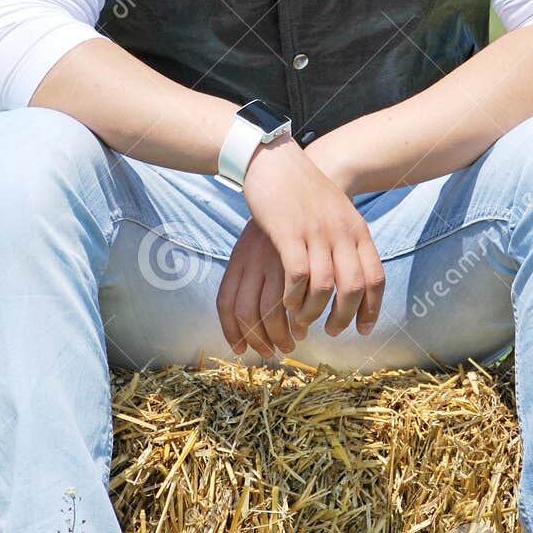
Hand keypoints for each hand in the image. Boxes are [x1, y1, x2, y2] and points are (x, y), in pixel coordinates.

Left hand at [215, 217, 300, 357]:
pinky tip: (306, 322)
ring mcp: (276, 257)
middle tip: (273, 352)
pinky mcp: (303, 256)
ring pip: (272, 311)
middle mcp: (253, 258)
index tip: (242, 349)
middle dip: (258, 340)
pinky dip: (300, 317)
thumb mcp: (256, 242)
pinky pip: (297, 296)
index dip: (231, 331)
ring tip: (293, 342)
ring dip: (282, 335)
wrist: (300, 180)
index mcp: (238, 256)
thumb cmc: (281, 218)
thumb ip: (252, 274)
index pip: (225, 302)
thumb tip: (248, 319)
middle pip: (246, 312)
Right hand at [216, 135, 384, 354]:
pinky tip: (286, 303)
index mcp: (357, 230)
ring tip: (303, 322)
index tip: (363, 329)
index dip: (372, 308)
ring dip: (313, 312)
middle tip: (331, 331)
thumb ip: (348, 240)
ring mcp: (315, 232)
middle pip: (353, 288)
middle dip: (343, 317)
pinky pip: (297, 276)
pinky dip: (293, 296)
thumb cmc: (305, 190)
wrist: (277, 160)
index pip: (375, 277)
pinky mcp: (288, 233)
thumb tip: (356, 275)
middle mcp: (341, 232)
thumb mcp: (339, 212)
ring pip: (324, 287)